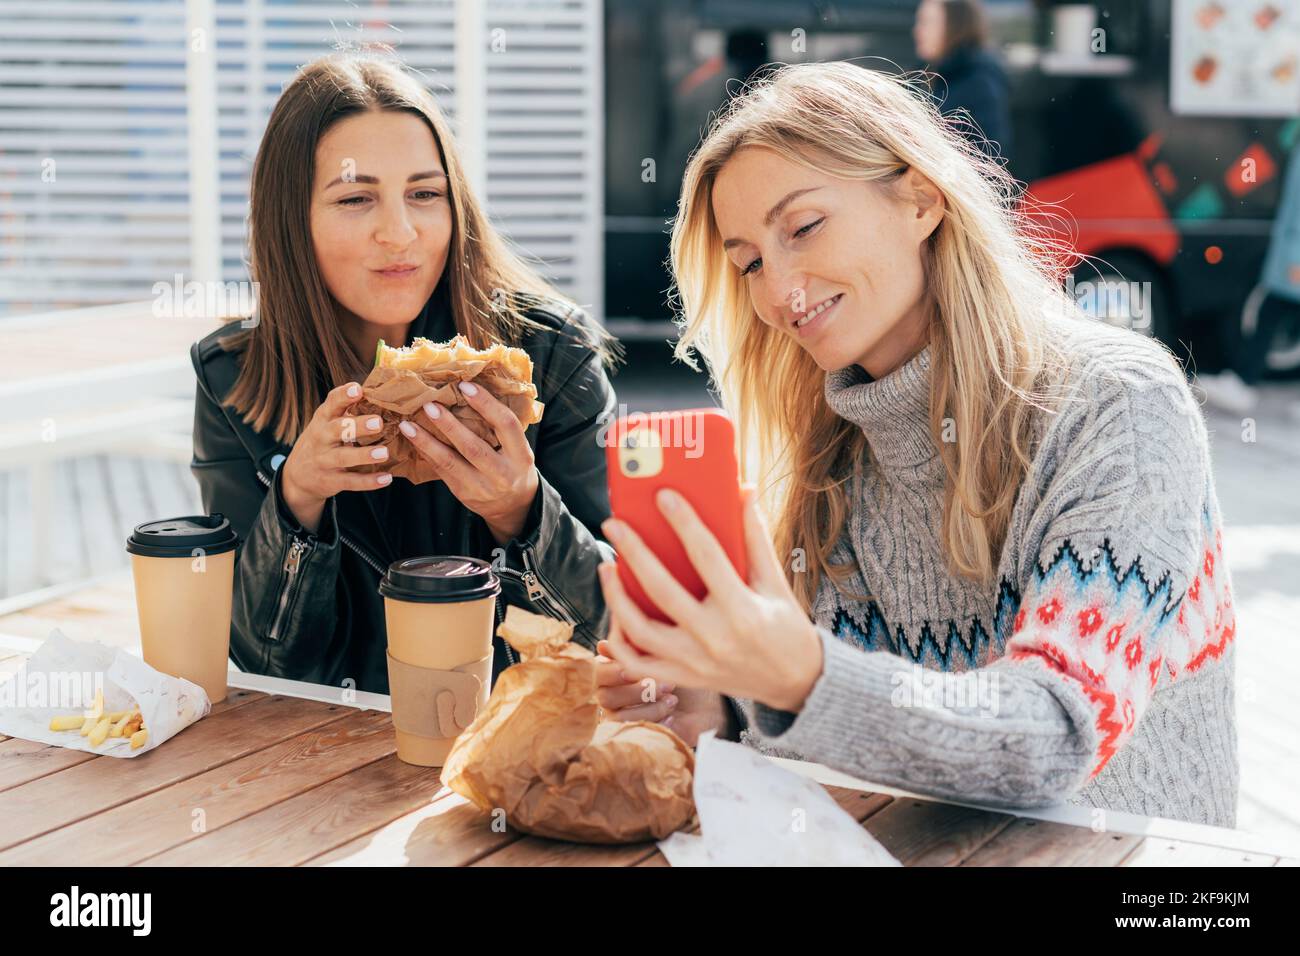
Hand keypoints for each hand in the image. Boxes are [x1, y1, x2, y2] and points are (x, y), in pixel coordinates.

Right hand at [281, 382, 392, 532]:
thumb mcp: (327, 422)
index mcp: (323, 419)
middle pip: (337, 430)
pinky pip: (350, 482)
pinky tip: (386, 479)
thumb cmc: (322, 440)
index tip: (358, 389)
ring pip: (344, 457)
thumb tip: (378, 388)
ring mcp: (324, 461)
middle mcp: (321, 438)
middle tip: (378, 422)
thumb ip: (346, 408)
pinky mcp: (330, 481)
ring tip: (384, 453)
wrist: (297, 476)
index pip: (331, 404)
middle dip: (357, 426)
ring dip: (364, 455)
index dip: (344, 396)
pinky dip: (368, 482)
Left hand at [398, 380, 538, 544]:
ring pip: (450, 462)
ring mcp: (481, 487)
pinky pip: (441, 471)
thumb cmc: (514, 465)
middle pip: (473, 447)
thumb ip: (502, 428)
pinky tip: (413, 440)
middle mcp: (502, 473)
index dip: (486, 404)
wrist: (514, 506)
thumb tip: (471, 390)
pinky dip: (426, 453)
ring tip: (408, 425)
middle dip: (449, 425)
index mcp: (521, 456)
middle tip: (429, 405)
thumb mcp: (518, 448)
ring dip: (426, 442)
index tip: (466, 386)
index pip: (506, 425)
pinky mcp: (463, 494)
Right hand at [594, 639, 726, 746]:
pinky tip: (672, 717)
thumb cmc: (680, 673)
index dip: (613, 673)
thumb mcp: (659, 656)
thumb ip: (632, 650)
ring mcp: (621, 717)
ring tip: (673, 700)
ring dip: (650, 708)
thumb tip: (603, 646)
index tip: (635, 671)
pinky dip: (656, 723)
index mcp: (611, 671)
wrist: (706, 703)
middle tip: (667, 685)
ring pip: (619, 718)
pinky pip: (635, 733)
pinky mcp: (634, 735)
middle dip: (637, 692)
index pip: (597, 673)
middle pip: (605, 697)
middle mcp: (611, 694)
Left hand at [597, 487, 823, 713]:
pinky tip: (615, 614)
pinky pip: (638, 662)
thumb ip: (754, 536)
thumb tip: (744, 491)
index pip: (707, 557)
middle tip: (614, 524)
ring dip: (616, 597)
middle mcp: (715, 638)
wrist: (796, 683)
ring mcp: (695, 663)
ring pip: (639, 630)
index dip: (684, 522)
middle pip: (662, 590)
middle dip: (633, 553)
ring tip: (608, 567)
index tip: (663, 496)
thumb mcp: (775, 581)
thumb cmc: (785, 626)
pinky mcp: (684, 677)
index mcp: (742, 609)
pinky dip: (619, 640)